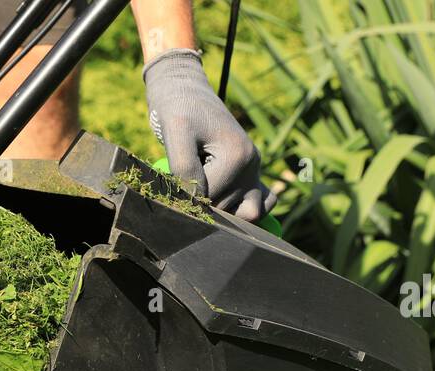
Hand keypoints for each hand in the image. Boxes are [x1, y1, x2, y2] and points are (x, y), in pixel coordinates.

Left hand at [143, 48, 275, 222]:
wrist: (185, 91)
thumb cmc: (178, 109)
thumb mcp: (176, 134)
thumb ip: (185, 169)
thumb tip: (198, 203)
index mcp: (237, 156)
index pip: (210, 201)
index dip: (186, 198)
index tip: (172, 182)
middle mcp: (252, 164)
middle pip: (225, 210)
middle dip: (201, 202)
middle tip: (184, 179)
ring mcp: (255, 169)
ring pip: (244, 215)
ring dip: (220, 209)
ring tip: (200, 188)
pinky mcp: (251, 171)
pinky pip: (262, 204)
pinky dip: (245, 210)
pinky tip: (224, 202)